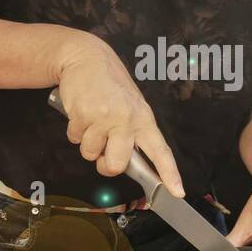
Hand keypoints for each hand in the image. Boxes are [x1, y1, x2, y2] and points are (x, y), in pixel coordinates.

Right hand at [55, 33, 184, 196]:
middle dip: (105, 165)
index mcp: (144, 119)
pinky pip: (74, 139)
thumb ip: (133, 133)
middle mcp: (127, 120)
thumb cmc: (111, 86)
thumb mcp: (131, 106)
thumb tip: (128, 163)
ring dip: (87, 144)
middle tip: (103, 154)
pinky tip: (81, 113)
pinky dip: (74, 131)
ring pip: (90, 154)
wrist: (86, 58)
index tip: (178, 192)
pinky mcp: (82, 115)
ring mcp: (104, 118)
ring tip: (91, 122)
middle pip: (116, 165)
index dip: (169, 174)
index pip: (160, 151)